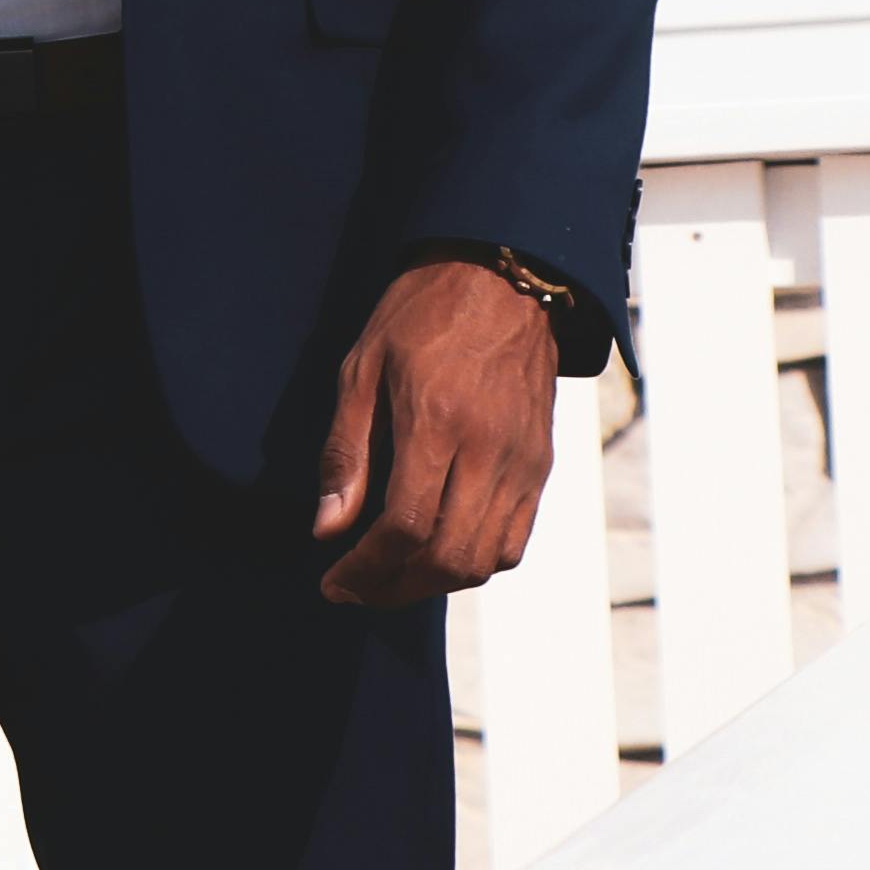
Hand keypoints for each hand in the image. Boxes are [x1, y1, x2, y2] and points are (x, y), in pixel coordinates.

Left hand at [311, 256, 559, 606]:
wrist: (503, 280)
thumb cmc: (421, 316)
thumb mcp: (362, 368)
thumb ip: (345, 452)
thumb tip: (327, 529)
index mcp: (437, 422)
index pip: (407, 527)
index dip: (366, 568)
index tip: (333, 581)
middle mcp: (489, 451)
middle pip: (449, 558)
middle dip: (395, 588)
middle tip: (357, 589)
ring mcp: (523, 463)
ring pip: (486, 560)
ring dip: (434, 583)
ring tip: (391, 577)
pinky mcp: (541, 466)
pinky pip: (514, 541)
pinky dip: (476, 563)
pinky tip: (437, 552)